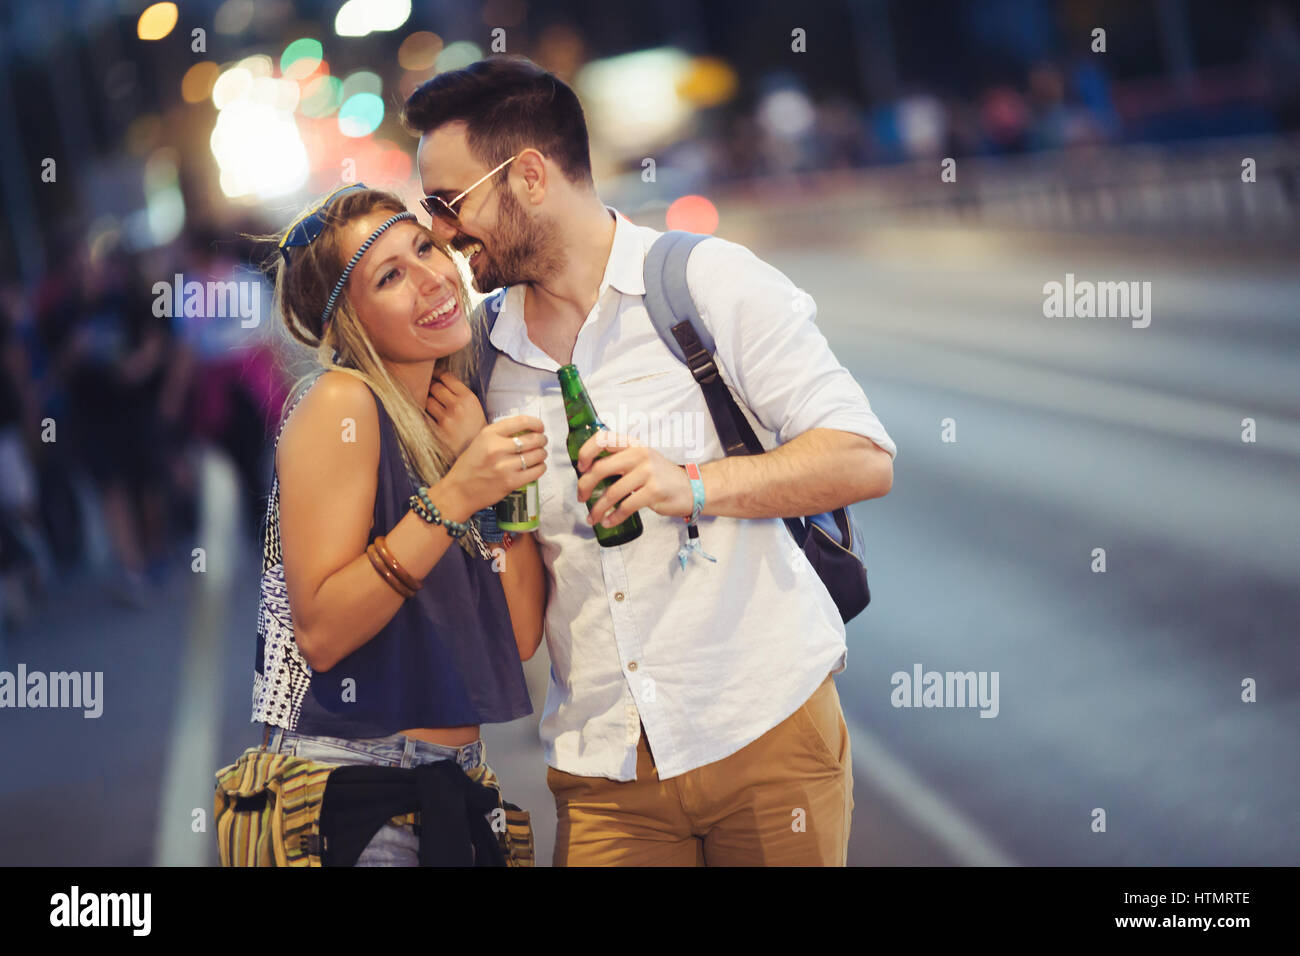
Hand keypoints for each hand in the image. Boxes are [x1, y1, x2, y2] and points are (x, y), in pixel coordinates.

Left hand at [425, 371, 485, 456]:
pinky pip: (425, 416)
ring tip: (434, 409)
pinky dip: (426, 416)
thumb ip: (460, 394)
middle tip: (432, 393)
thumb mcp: (474, 408)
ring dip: (428, 403)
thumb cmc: (474, 430)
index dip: (438, 374)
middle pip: (435, 386)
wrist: (477, 453)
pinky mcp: (438, 430)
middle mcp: (458, 406)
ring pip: (428, 400)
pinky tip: (431, 419)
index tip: (434, 376)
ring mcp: (447, 418)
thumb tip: (439, 379)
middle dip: (432, 389)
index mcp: (469, 398)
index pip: (447, 376)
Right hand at [441, 415, 547, 514]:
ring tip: (539, 455)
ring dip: (542, 454)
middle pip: (533, 438)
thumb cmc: (469, 467)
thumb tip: (526, 430)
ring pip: (538, 455)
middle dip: (542, 439)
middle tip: (542, 442)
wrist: (458, 491)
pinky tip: (537, 466)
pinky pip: (537, 471)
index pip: (521, 421)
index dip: (536, 423)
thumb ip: (500, 434)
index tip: (540, 427)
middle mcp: (497, 448)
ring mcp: (504, 466)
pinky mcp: (511, 482)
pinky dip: (541, 467)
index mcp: (489, 434)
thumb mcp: (480, 442)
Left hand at [575, 430, 693, 526]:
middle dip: (585, 486)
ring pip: (611, 492)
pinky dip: (613, 517)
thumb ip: (618, 462)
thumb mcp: (640, 461)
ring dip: (597, 508)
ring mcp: (648, 472)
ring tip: (593, 518)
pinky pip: (626, 506)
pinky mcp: (654, 491)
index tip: (580, 467)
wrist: (691, 488)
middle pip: (600, 468)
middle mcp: (639, 454)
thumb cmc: (660, 477)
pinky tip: (608, 521)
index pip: (603, 438)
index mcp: (633, 444)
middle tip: (581, 497)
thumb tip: (587, 475)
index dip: (586, 452)